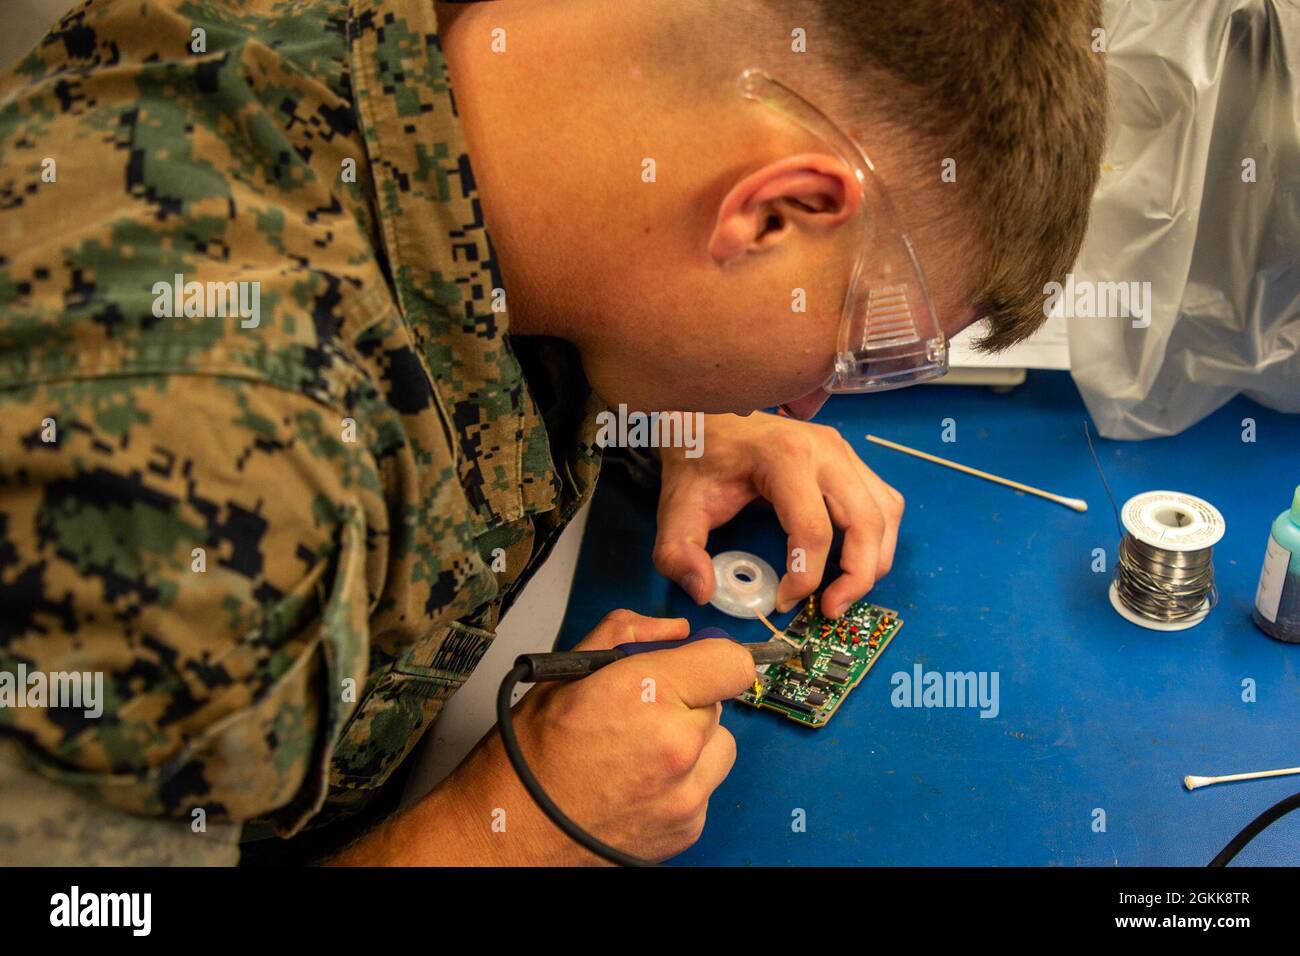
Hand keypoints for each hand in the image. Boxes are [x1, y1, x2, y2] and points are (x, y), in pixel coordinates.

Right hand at [334, 611, 753, 864]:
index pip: (731, 663)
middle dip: (688, 701)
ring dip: (693, 743)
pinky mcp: (688, 827)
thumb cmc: (528, 755)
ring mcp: (687, 793)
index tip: (695, 664)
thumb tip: (674, 630)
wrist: (510, 832)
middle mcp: (677, 744)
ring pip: (720, 748)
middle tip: (642, 713)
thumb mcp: (567, 672)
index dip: (711, 658)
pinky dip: (683, 783)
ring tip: (641, 750)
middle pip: (720, 704)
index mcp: (647, 694)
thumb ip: (627, 635)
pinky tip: (638, 782)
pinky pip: (706, 788)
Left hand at [654, 412, 903, 617]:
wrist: (711, 415)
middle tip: (830, 610)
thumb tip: (704, 591)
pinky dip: (877, 537)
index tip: (782, 601)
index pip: (813, 529)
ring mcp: (844, 451)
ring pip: (885, 513)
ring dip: (874, 559)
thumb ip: (678, 553)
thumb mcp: (677, 507)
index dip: (805, 577)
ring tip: (844, 592)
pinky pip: (884, 501)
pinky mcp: (851, 458)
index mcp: (785, 457)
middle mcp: (826, 450)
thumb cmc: (699, 460)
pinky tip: (852, 559)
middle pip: (866, 522)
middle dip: (857, 577)